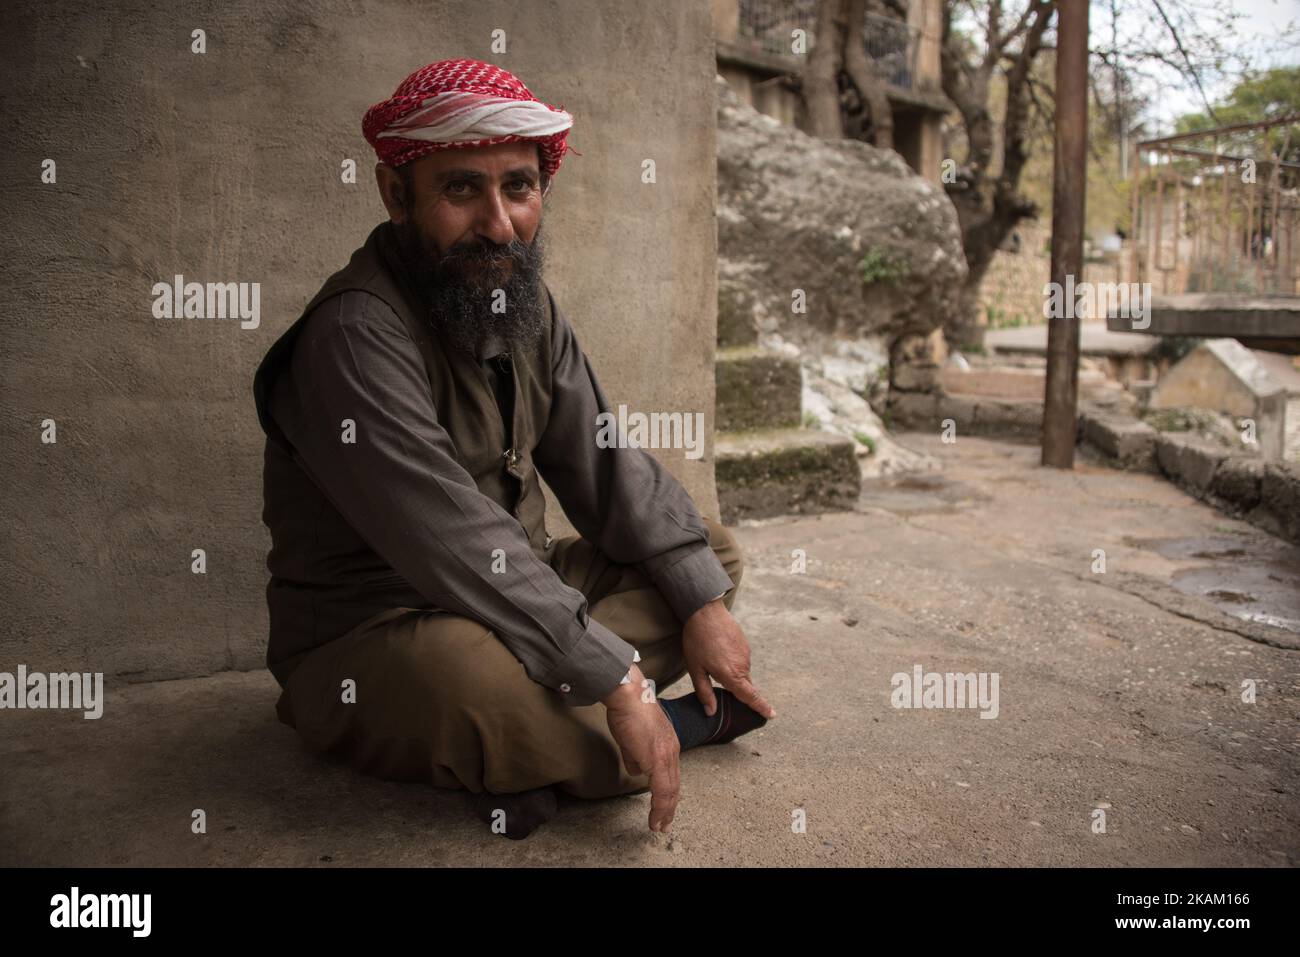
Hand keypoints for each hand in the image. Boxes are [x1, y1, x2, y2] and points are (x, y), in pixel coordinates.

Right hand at [602, 664, 679, 832]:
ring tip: (659, 826)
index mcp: (668, 744)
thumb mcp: (632, 737)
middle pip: (674, 785)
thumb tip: (636, 771)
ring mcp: (666, 755)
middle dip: (669, 807)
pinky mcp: (657, 758)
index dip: (667, 793)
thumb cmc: (627, 710)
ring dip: (665, 810)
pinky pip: (661, 789)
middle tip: (664, 824)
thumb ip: (635, 756)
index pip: (670, 774)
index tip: (664, 807)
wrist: (628, 695)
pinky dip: (660, 806)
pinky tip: (655, 817)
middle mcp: (672, 750)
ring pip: (670, 790)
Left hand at [682, 599, 775, 719]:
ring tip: (711, 661)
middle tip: (718, 682)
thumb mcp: (695, 669)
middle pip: (744, 686)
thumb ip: (704, 692)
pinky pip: (741, 659)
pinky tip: (717, 651)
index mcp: (731, 675)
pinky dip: (732, 661)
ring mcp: (746, 653)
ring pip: (742, 672)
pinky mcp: (744, 644)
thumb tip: (711, 711)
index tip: (771, 715)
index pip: (750, 697)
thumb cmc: (697, 641)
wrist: (705, 611)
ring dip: (731, 673)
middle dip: (735, 690)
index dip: (761, 707)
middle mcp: (743, 666)